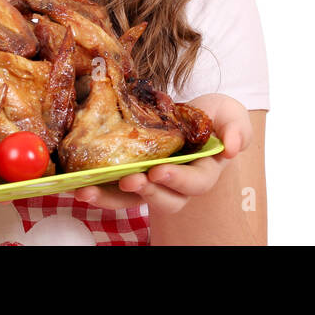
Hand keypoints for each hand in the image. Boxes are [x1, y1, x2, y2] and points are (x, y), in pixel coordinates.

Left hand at [71, 93, 252, 214]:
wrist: (194, 115)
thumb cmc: (215, 117)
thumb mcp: (231, 114)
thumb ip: (236, 129)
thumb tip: (233, 147)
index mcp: (204, 171)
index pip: (195, 183)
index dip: (177, 180)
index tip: (159, 171)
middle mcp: (177, 184)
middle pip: (164, 200)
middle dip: (144, 192)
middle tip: (128, 180)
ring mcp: (153, 182)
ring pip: (133, 200)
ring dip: (109, 198)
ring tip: (87, 191)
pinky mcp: (132, 175)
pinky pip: (114, 189)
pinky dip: (96, 188)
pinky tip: (77, 185)